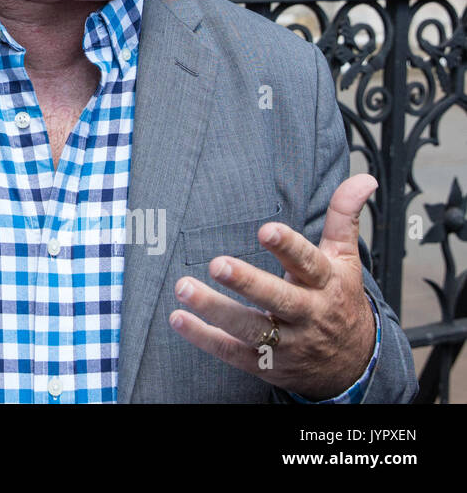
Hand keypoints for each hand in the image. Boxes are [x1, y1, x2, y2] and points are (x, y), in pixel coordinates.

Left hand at [167, 174, 377, 399]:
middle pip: (278, 299)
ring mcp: (287, 342)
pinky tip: (179, 318)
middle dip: (248, 283)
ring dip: (215, 310)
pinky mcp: (266, 364)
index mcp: (325, 283)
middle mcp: (307, 313)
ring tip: (183, 287)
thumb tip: (364, 178)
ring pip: (251, 328)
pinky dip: (205, 338)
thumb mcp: (345, 259)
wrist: (351, 364)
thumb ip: (344, 217)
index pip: (308, 263)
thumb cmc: (338, 299)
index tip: (266, 229)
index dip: (289, 247)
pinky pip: (233, 352)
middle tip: (216, 263)